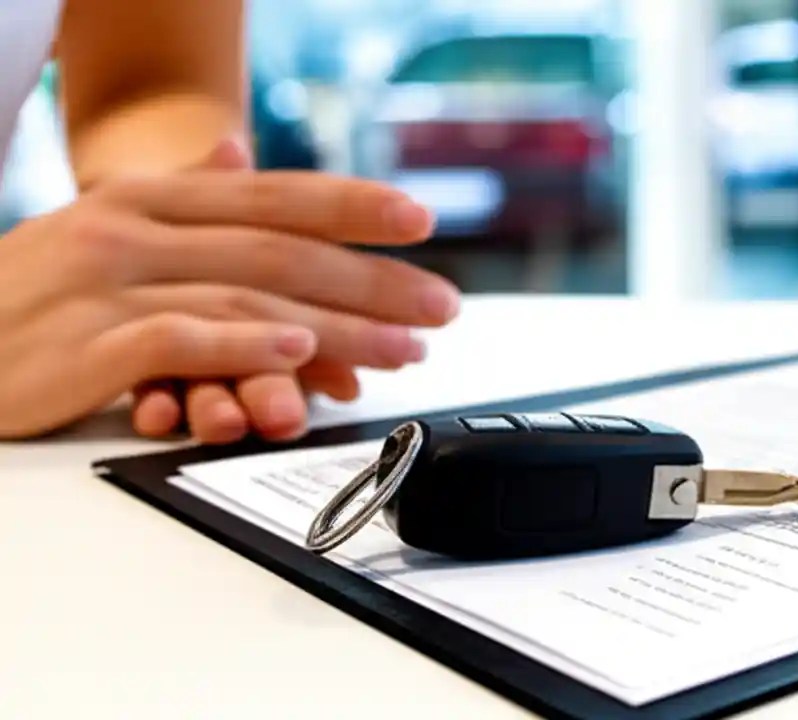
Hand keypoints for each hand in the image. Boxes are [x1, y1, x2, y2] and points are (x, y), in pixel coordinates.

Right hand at [0, 164, 457, 439]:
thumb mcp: (100, 227)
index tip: (419, 218)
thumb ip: (179, 201)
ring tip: (403, 346)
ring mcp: (107, 286)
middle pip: (277, 248)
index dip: (350, 203)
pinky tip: (299, 348)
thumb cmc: (25, 296)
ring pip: (247, 296)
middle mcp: (131, 231)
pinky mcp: (83, 346)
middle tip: (439, 305)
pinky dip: (243, 342)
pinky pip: (177, 339)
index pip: (269, 194)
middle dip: (371, 278)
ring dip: (337, 326)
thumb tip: (233, 156)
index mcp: (143, 198)